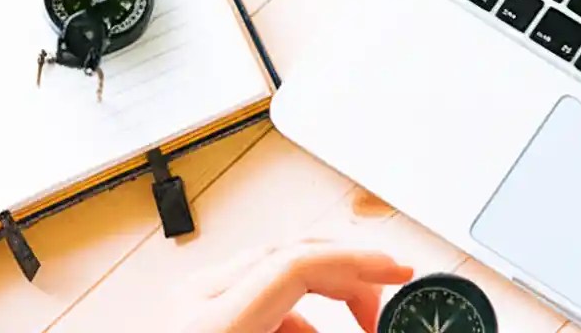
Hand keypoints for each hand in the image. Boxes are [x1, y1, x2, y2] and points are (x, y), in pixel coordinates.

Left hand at [183, 241, 413, 332]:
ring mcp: (185, 305)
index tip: (397, 273)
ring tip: (348, 332)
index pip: (298, 265)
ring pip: (271, 273)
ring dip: (318, 300)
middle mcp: (194, 304)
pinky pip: (250, 296)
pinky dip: (287, 317)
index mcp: (214, 327)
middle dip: (347, 275)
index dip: (357, 263)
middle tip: (383, 302)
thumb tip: (359, 332)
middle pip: (289, 254)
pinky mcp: (183, 315)